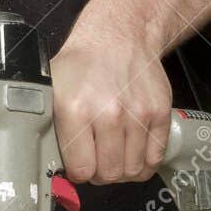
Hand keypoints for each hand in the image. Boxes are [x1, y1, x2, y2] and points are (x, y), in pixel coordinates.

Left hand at [49, 27, 171, 184]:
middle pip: (108, 174)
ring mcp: (138, 114)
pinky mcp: (160, 112)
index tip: (79, 165)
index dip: (78, 172)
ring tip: (114, 155)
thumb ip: (51, 128)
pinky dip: (144, 162)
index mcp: (76, 109)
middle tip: (97, 161)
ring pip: (133, 170)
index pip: (81, 169)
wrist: (119, 35)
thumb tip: (50, 164)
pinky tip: (133, 151)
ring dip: (122, 169)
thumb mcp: (53, 90)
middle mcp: (109, 113)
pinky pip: (155, 157)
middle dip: (100, 173)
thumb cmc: (85, 63)